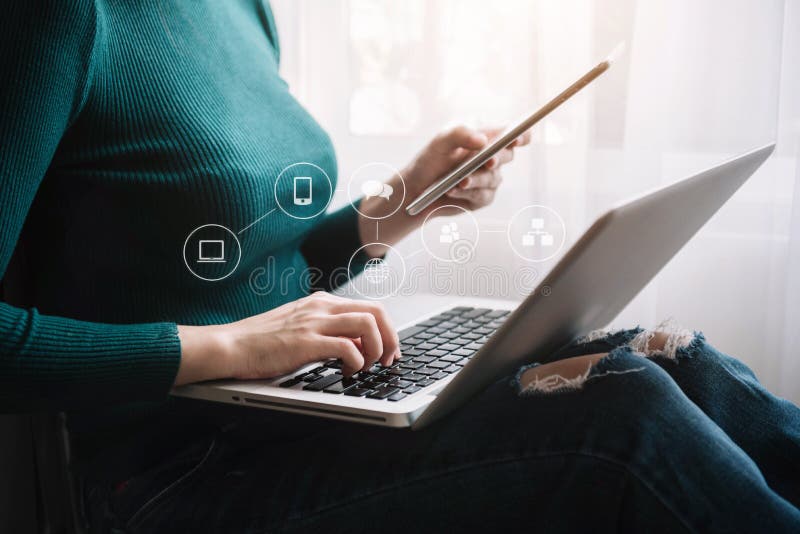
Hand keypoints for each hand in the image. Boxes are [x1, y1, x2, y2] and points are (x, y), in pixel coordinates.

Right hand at [175, 292, 399, 385]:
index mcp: (322, 302)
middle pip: (376, 311)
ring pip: (367, 324)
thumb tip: (359, 346)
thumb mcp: (301, 327)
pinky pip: (347, 347)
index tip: (389, 351)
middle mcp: (322, 307)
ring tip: (367, 366)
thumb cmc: (262, 341)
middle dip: (390, 337)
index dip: (387, 330)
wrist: (231, 345)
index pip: (370, 306)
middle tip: (387, 360)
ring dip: (376, 349)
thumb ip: (330, 332)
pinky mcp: (305, 342)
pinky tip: (348, 372)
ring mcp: (314, 322)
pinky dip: (356, 361)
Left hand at [404, 125, 530, 214]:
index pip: (512, 133)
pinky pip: (483, 195)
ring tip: (459, 181)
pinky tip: (452, 190)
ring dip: (476, 179)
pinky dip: (467, 193)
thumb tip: (483, 140)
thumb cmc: (431, 159)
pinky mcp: (483, 196)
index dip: (520, 135)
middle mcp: (492, 156)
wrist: (418, 189)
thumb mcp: (440, 142)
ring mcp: (489, 177)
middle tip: (488, 161)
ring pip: (493, 178)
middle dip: (497, 158)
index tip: (516, 139)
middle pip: (507, 155)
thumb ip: (460, 134)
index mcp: (485, 136)